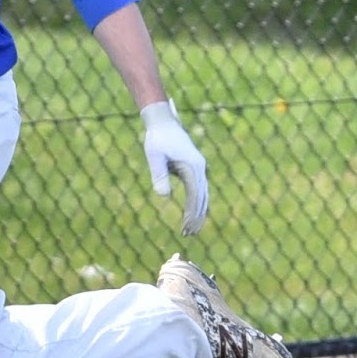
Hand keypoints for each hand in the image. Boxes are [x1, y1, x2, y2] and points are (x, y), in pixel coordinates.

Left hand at [140, 100, 208, 235]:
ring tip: (190, 230)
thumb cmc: (157, 138)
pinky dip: (197, 204)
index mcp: (192, 166)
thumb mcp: (154, 156)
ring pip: (203, 195)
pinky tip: (192, 216)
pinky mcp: (194, 168)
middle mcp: (200, 168)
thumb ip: (158, 174)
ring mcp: (199, 168)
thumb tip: (163, 196)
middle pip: (202, 197)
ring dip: (198, 212)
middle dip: (196, 217)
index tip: (185, 226)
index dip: (191, 212)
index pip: (194, 195)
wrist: (163, 122)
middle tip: (188, 234)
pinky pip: (199, 190)